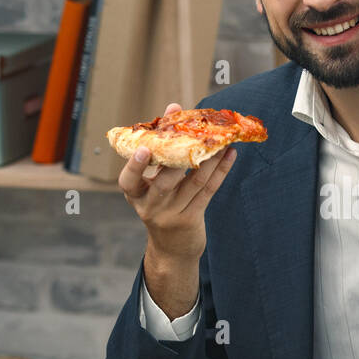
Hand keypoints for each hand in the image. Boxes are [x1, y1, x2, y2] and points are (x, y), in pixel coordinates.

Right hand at [117, 101, 237, 265]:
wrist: (171, 249)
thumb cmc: (160, 206)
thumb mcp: (151, 187)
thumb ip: (159, 154)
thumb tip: (173, 110)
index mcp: (135, 195)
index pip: (128, 181)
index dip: (135, 166)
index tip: (144, 148)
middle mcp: (151, 206)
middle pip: (166, 179)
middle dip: (181, 154)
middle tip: (197, 132)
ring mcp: (172, 214)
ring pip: (193, 181)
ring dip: (210, 158)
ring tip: (222, 139)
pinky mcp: (192, 218)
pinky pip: (208, 191)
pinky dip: (220, 171)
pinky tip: (229, 155)